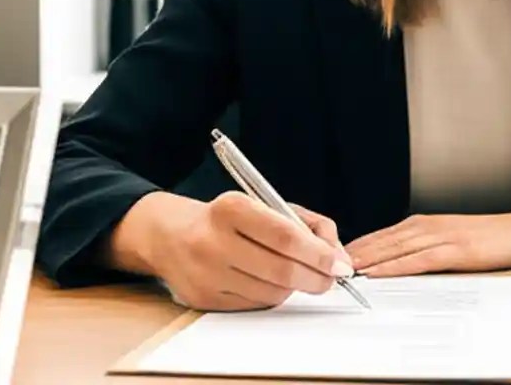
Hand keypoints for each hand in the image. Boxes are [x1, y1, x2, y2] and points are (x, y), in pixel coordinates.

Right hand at [145, 191, 353, 310]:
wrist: (170, 235)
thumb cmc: (228, 218)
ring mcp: (205, 274)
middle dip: (316, 278)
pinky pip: (253, 305)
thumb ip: (308, 225)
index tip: (340, 264)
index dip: (319, 254)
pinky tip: (266, 281)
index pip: (286, 237)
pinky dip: (271, 296)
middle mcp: (213, 241)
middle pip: (281, 270)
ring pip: (271, 293)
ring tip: (295, 274)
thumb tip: (339, 258)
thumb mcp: (266, 204)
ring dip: (294, 288)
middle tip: (331, 278)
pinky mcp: (203, 299)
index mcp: (231, 208)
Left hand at [344, 211, 510, 277]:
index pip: (384, 234)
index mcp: (427, 223)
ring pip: (394, 248)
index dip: (359, 246)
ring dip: (367, 260)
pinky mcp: (455, 250)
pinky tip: (379, 273)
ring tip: (343, 269)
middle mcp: (429, 226)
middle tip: (328, 263)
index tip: (336, 256)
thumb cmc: (495, 238)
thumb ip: (430, 247)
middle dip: (355, 253)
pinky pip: (418, 260)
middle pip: (382, 240)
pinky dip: (394, 266)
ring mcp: (442, 236)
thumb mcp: (456, 239)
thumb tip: (403, 262)